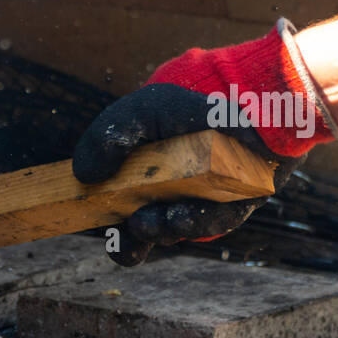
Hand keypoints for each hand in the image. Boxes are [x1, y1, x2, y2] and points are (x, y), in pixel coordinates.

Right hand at [72, 20, 337, 265]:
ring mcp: (200, 203)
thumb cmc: (192, 104)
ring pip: (174, 232)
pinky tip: (181, 216)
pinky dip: (194, 222)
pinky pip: (212, 224)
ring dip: (159, 230)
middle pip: (141, 234)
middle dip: (131, 241)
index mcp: (140, 180)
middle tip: (127, 234)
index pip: (115, 214)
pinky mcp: (234, 206)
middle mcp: (168, 196)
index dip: (107, 227)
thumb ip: (106, 137)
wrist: (254, 95)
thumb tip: (83, 175)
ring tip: (151, 222)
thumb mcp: (139, 112)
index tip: (103, 227)